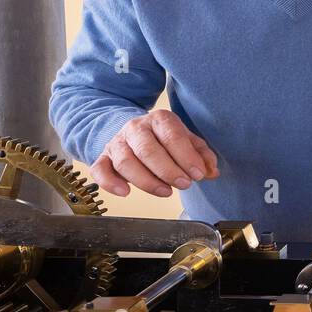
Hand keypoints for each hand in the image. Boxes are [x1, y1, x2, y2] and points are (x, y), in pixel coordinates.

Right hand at [92, 109, 217, 197]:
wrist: (134, 133)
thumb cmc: (164, 139)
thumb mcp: (187, 141)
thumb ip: (202, 155)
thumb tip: (211, 171)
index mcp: (159, 119)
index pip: (172, 136)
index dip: (186, 157)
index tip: (198, 174)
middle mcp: (135, 128)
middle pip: (148, 150)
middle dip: (168, 171)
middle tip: (184, 184)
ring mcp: (117, 143)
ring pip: (126, 162)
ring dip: (147, 181)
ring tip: (165, 191)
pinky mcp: (104, 158)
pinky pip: (100, 170)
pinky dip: (110, 183)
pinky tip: (125, 192)